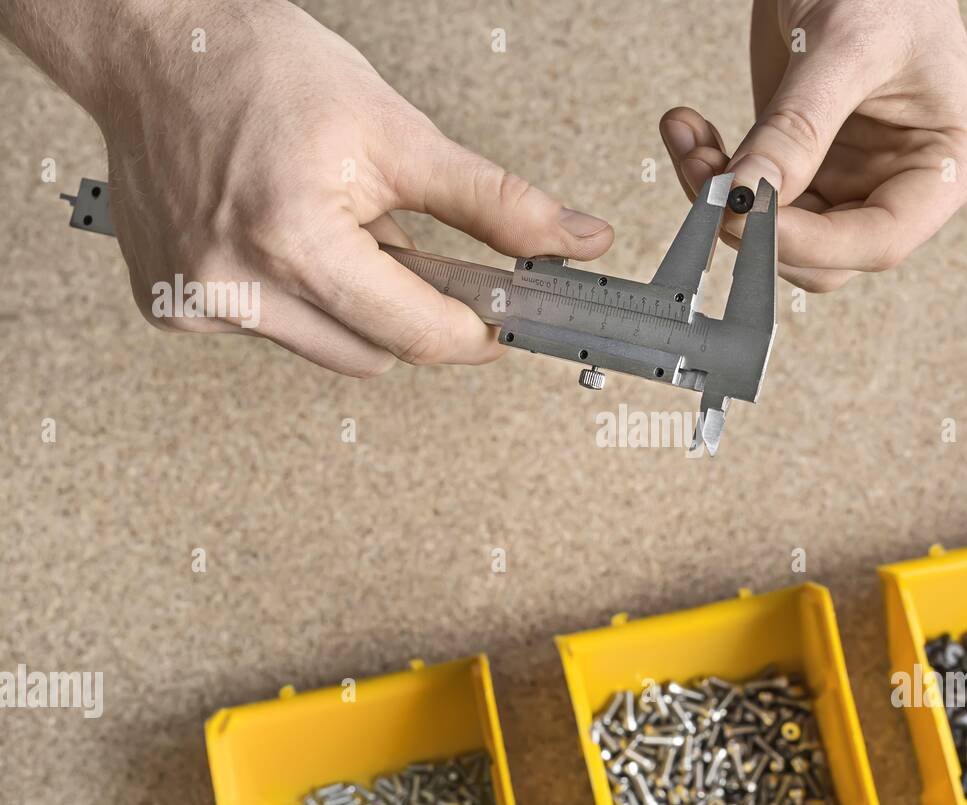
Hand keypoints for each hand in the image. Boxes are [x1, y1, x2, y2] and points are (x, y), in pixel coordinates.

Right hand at [9, 0, 614, 375]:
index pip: (418, 334)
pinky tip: (280, 240)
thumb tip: (574, 241)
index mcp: (293, 241)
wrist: (154, 48)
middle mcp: (234, 287)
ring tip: (328, 229)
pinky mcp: (172, 311)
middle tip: (402, 246)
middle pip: (376, 355)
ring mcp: (196, 305)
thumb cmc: (261, 73)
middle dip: (405, 311)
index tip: (499, 321)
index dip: (473, 332)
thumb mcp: (399, 133)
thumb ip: (495, 203)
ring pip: (328, 350)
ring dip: (351, 305)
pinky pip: (275, 334)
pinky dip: (298, 300)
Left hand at [660, 0, 966, 291]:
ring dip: (722, 200)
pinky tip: (687, 132)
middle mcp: (900, 185)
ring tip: (687, 140)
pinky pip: (752, 198)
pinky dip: (713, 174)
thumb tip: (748, 197)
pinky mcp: (804, 168)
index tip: (746, 219)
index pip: (880, 239)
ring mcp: (850, 181)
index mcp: (948, 164)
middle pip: (824, 253)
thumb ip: (798, 129)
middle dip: (755, 224)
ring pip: (777, 234)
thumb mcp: (844, 48)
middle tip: (703, 179)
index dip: (810, 244)